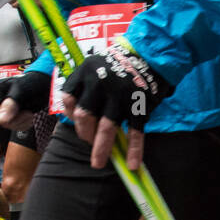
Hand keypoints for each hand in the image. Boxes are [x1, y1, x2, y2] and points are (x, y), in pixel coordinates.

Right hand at [0, 71, 49, 131]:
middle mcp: (2, 102)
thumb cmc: (33, 82)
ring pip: (10, 125)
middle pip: (1, 120)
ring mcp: (10, 109)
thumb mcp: (21, 91)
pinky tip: (30, 116)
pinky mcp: (18, 115)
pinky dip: (26, 124)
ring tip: (30, 113)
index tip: (10, 118)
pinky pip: (18, 126)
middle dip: (15, 120)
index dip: (0, 117)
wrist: (45, 84)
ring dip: (22, 122)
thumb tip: (1, 119)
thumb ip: (10, 104)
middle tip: (27, 113)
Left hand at [63, 40, 172, 169]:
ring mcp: (120, 96)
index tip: (75, 122)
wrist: (150, 54)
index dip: (69, 113)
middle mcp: (100, 83)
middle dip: (84, 134)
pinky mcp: (138, 105)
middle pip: (84, 116)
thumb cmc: (119, 63)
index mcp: (85, 72)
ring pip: (106, 129)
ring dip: (101, 149)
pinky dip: (134, 150)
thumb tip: (74, 115)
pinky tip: (132, 164)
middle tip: (89, 142)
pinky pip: (134, 132)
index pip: (68, 97)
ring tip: (98, 163)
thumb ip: (83, 85)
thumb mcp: (95, 65)